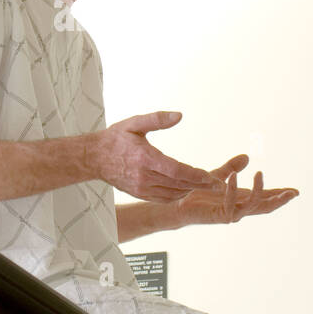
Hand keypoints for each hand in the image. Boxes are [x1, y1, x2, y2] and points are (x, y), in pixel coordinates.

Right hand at [92, 111, 225, 201]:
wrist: (93, 158)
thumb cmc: (115, 137)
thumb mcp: (135, 123)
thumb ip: (158, 119)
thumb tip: (180, 115)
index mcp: (145, 158)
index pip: (177, 171)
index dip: (196, 175)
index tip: (213, 177)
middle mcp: (144, 176)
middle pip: (179, 184)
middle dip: (201, 185)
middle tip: (219, 185)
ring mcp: (141, 188)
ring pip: (173, 193)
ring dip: (191, 190)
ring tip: (205, 184)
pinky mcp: (139, 194)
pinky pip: (164, 198)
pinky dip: (178, 195)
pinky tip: (186, 188)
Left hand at [168, 154, 298, 228]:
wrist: (176, 206)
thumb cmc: (196, 193)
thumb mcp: (218, 176)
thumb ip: (232, 167)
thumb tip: (247, 156)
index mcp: (240, 199)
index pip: (264, 197)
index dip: (279, 194)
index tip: (295, 191)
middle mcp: (238, 208)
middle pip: (264, 207)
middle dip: (279, 200)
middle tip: (293, 193)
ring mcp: (230, 214)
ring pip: (251, 207)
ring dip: (258, 192)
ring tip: (259, 174)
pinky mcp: (218, 216)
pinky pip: (229, 205)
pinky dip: (231, 190)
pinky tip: (232, 176)